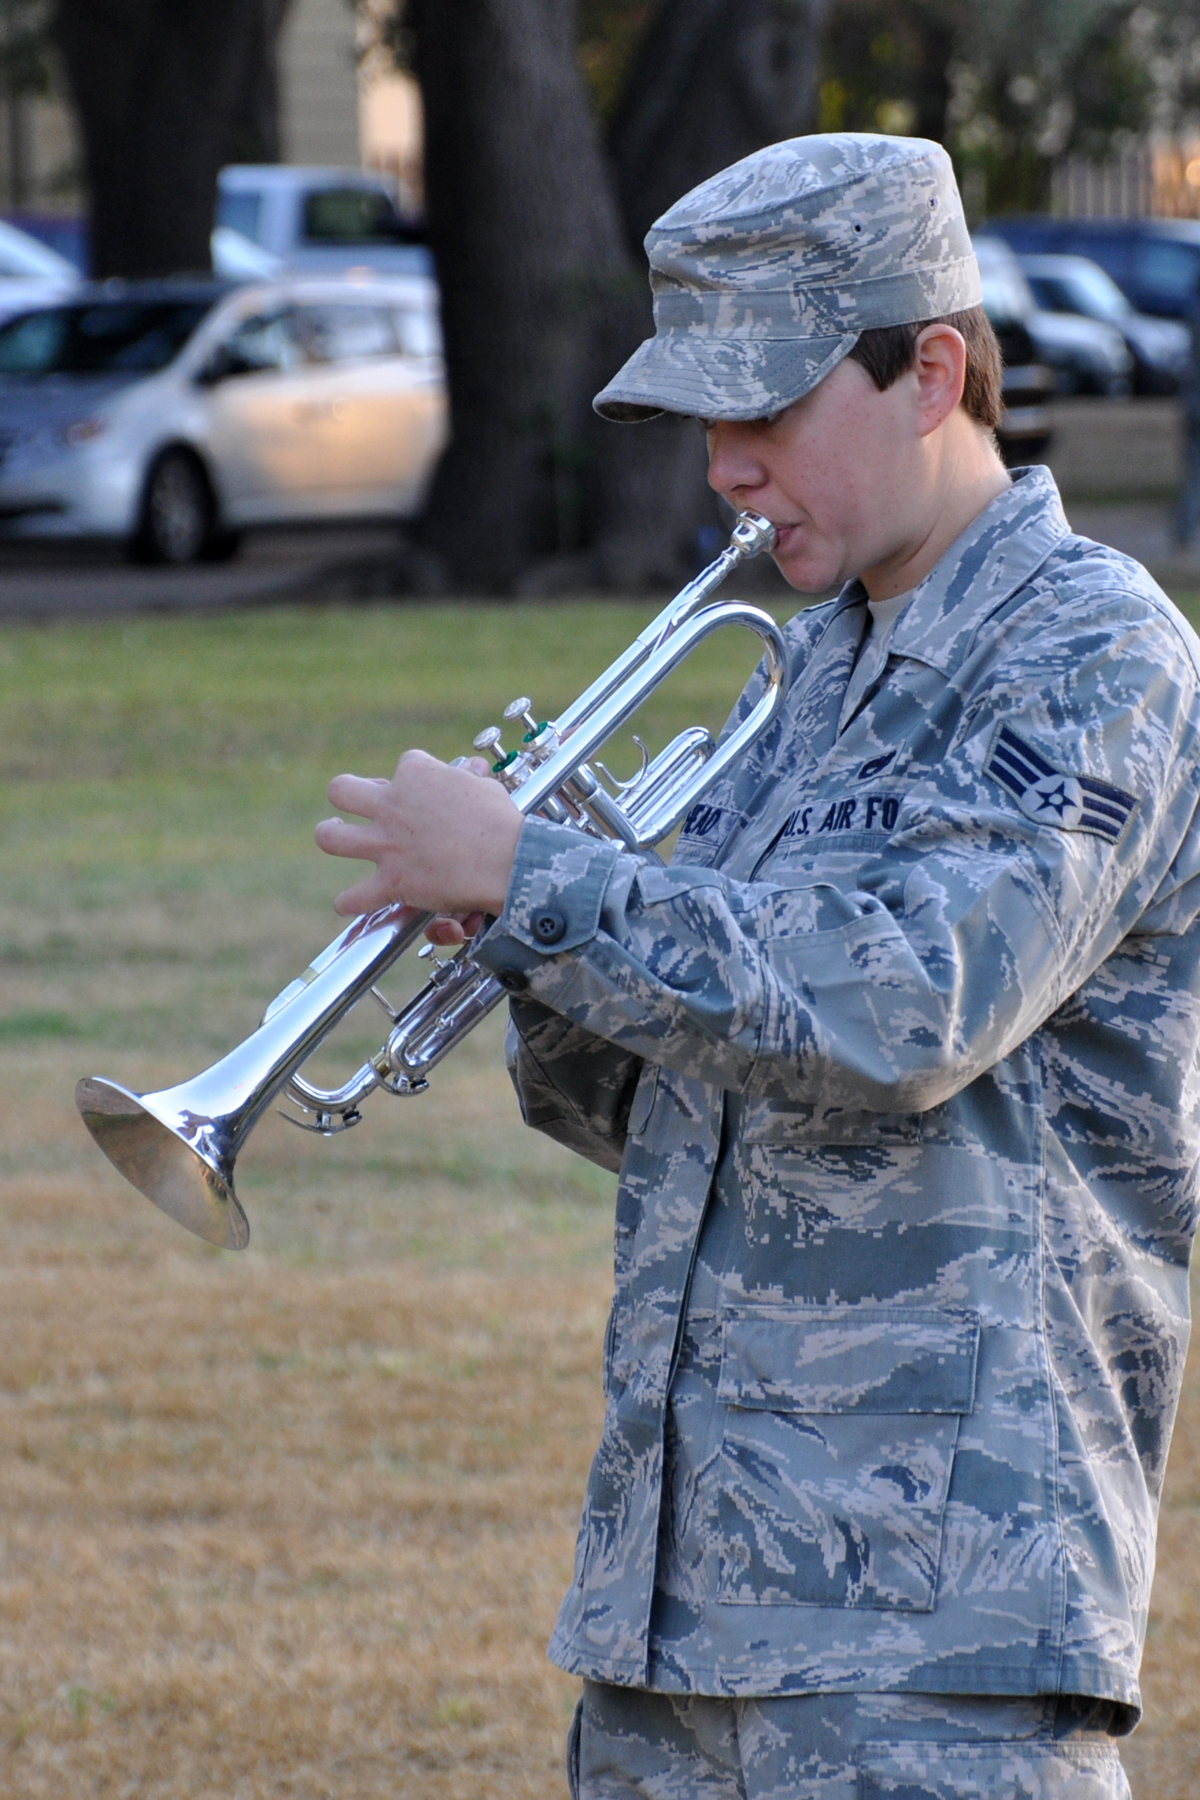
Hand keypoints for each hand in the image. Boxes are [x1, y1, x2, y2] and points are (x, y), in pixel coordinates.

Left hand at [315, 750, 523, 919]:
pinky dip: (350, 902)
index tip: (426, 796)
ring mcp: (387, 843)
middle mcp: (392, 806)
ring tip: (336, 835)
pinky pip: (355, 897)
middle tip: (360, 805)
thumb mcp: (485, 788)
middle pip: (343, 790)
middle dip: (347, 795)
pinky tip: (348, 903)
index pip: (405, 767)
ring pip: (331, 837)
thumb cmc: (502, 823)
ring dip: (331, 836)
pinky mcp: (392, 880)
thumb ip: (469, 780)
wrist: (508, 860)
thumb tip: (471, 770)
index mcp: (416, 775)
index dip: (414, 782)